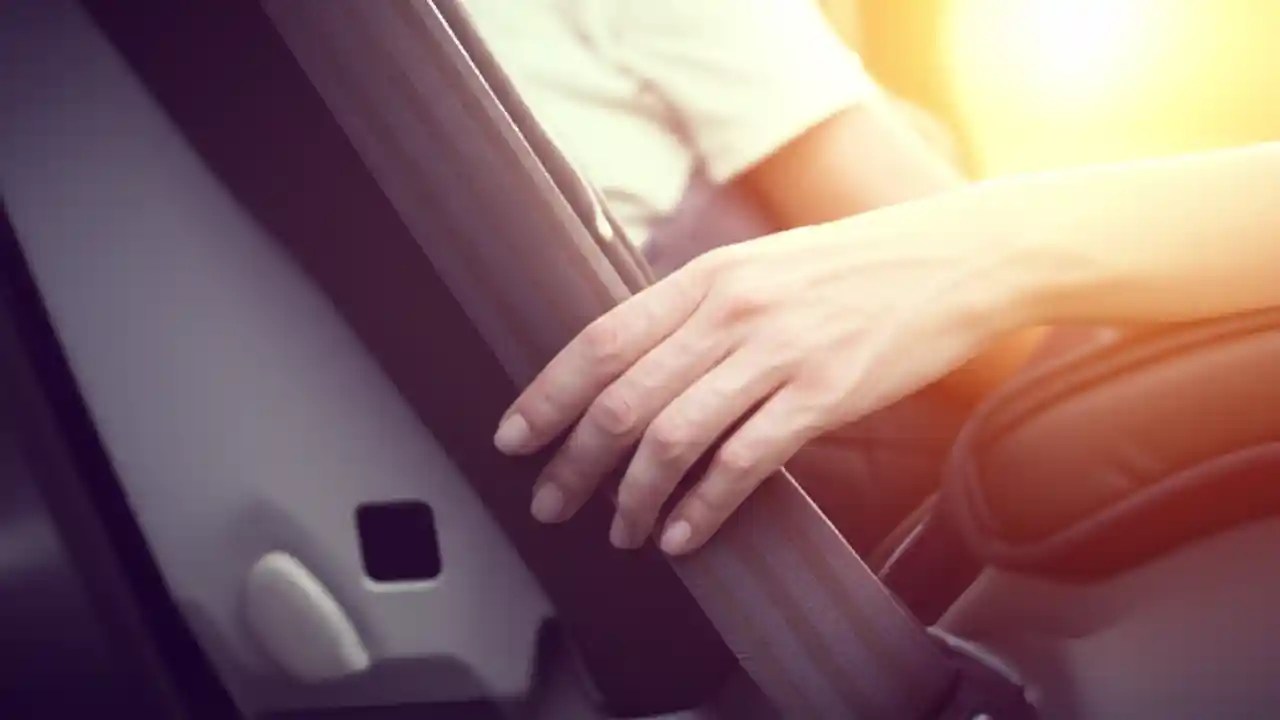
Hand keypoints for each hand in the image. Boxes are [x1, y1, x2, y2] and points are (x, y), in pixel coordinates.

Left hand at [493, 207, 1023, 555]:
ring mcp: (777, 353)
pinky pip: (742, 461)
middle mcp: (731, 311)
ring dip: (632, 495)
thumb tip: (635, 362)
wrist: (954, 258)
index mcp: (707, 277)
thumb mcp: (761, 265)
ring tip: (619, 529)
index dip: (547, 395)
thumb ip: (698, 307)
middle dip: (573, 461)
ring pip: (672, 436)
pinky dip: (701, 506)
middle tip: (550, 501)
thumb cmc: (855, 267)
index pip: (601, 341)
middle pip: (623, 398)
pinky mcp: (823, 394)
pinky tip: (680, 534)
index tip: (514, 438)